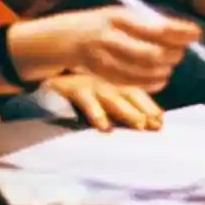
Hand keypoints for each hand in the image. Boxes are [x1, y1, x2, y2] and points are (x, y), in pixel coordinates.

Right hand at [40, 73, 162, 131]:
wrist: (43, 77)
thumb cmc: (77, 88)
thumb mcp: (100, 94)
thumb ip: (121, 104)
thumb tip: (150, 121)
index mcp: (114, 82)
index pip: (137, 93)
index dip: (150, 107)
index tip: (161, 121)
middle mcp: (105, 82)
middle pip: (130, 95)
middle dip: (144, 110)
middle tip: (156, 124)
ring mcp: (90, 83)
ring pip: (112, 99)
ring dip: (127, 112)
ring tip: (140, 125)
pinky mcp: (72, 88)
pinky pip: (86, 102)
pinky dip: (96, 114)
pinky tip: (104, 127)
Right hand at [57, 7, 198, 91]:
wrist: (64, 37)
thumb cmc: (104, 24)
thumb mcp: (122, 14)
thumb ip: (150, 22)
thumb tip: (186, 32)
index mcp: (119, 16)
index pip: (157, 27)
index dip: (181, 33)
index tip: (197, 34)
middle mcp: (110, 37)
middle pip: (152, 53)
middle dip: (173, 55)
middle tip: (180, 53)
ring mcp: (104, 57)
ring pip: (144, 71)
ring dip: (164, 70)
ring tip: (170, 66)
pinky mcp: (102, 74)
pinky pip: (133, 83)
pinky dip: (153, 82)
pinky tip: (160, 78)